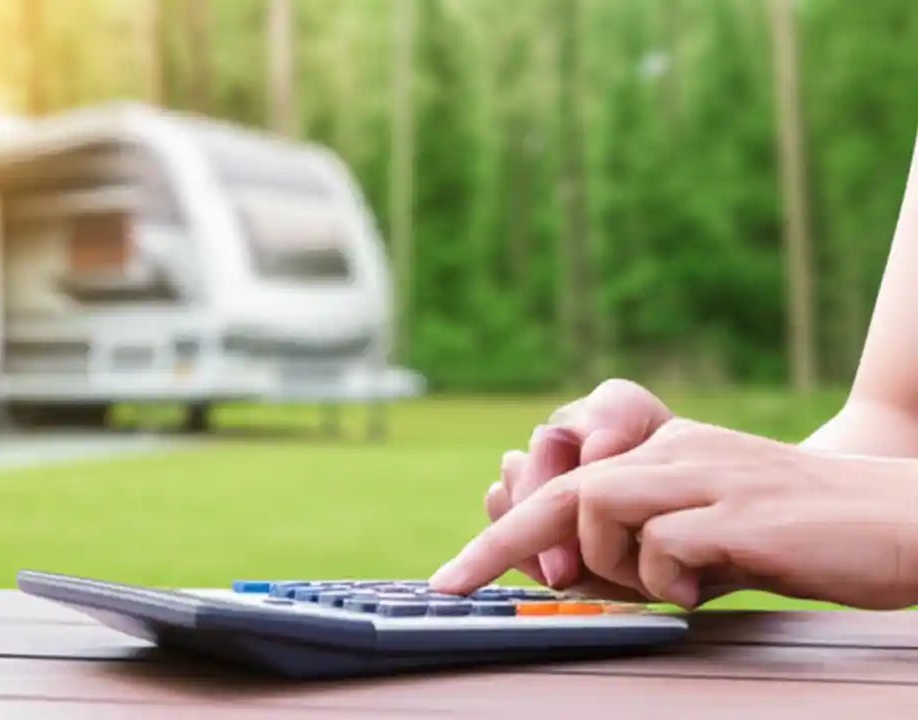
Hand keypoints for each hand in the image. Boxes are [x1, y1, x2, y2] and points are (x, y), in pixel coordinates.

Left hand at [436, 419, 917, 609]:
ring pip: (599, 502)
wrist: (895, 522)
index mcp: (661, 452)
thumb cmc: (792, 536)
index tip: (456, 579)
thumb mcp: (701, 537)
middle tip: (456, 584)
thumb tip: (560, 569)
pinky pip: (664, 543)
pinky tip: (702, 587)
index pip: (563, 480)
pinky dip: (668, 578)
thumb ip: (636, 547)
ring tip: (661, 584)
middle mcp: (674, 452)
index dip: (505, 527)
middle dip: (501, 542)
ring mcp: (706, 475)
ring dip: (609, 560)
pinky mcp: (740, 511)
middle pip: (561, 488)